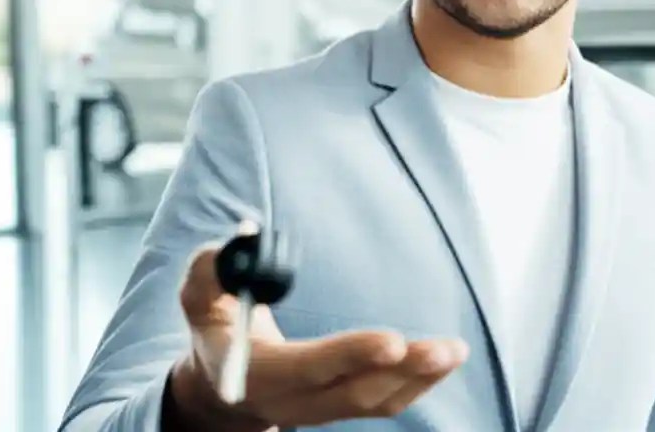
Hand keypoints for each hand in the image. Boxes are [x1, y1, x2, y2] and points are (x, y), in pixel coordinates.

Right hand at [165, 242, 469, 429]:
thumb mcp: (199, 297)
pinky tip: (445, 360)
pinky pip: (385, 402)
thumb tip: (243, 244)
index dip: (349, 357)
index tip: (391, 340)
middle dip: (403, 371)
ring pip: (376, 402)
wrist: (219, 386)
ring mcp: (319, 411)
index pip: (307, 369)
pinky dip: (418, 382)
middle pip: (353, 395)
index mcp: (258, 376)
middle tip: (444, 347)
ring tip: (455, 350)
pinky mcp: (341, 407)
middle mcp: (291, 402)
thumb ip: (211, 270)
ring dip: (420, 378)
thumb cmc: (215, 328)